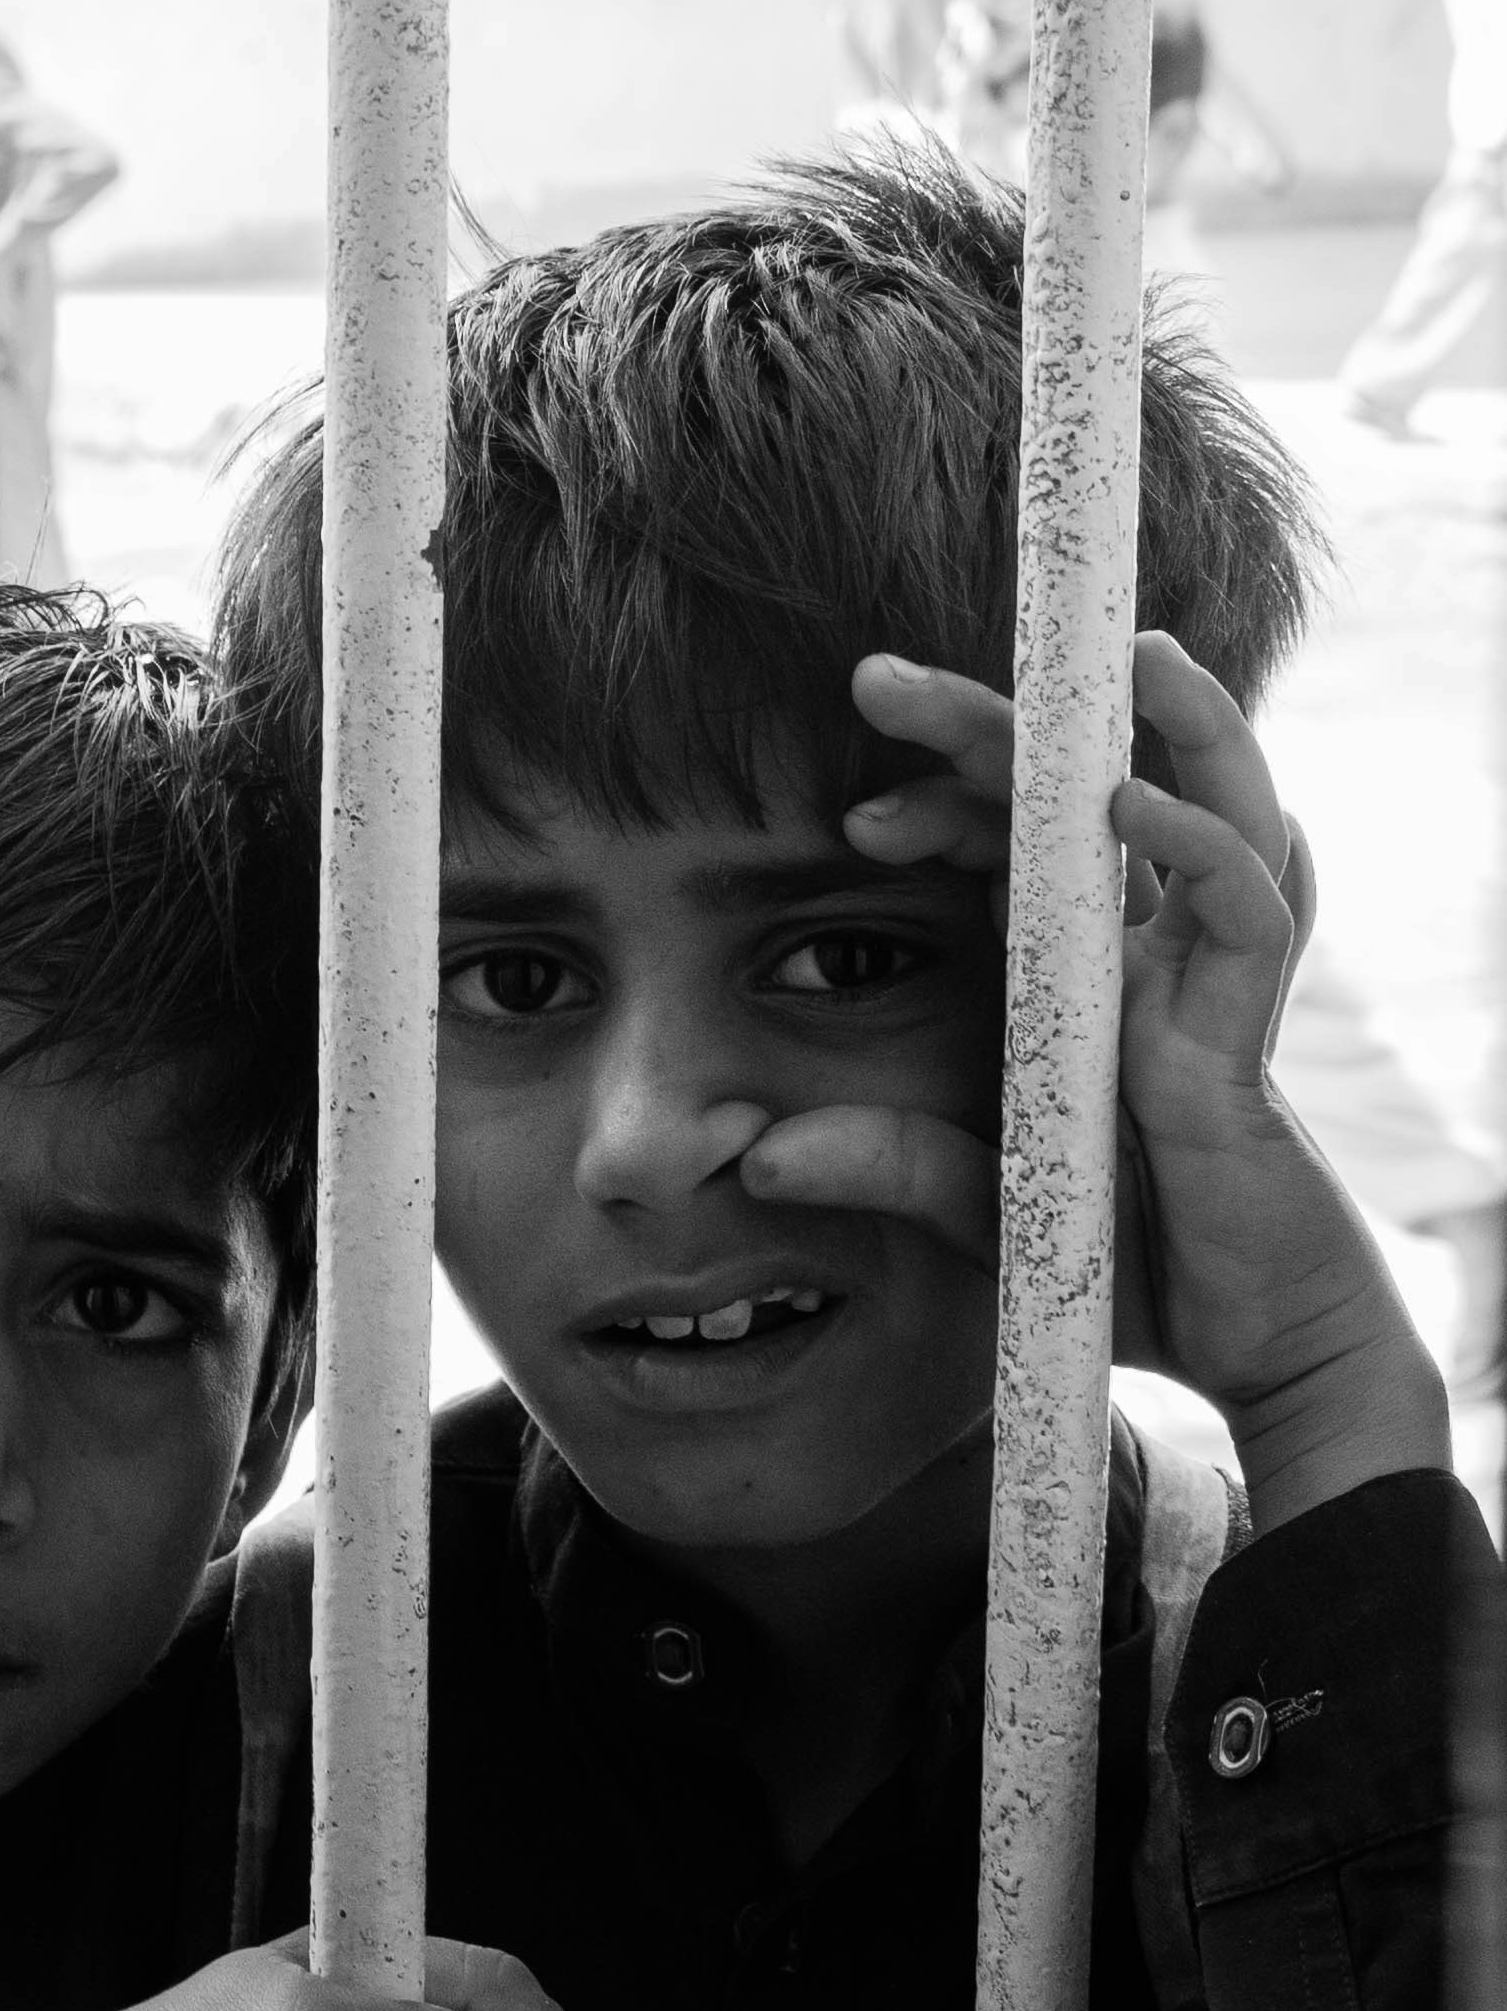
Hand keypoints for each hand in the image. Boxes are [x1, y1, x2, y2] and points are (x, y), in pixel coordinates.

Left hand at [809, 636, 1441, 1525]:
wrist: (1252, 1355)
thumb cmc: (1135, 1264)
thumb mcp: (986, 1206)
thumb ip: (891, 1166)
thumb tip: (759, 1158)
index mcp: (1084, 969)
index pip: (1014, 841)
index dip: (938, 801)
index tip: (849, 817)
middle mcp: (1149, 953)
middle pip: (1089, 794)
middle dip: (995, 724)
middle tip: (877, 676)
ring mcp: (1208, 982)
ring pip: (1215, 809)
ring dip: (1172, 725)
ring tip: (1119, 655)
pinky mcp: (1247, 1035)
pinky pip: (1246, 913)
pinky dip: (1200, 849)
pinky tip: (1140, 807)